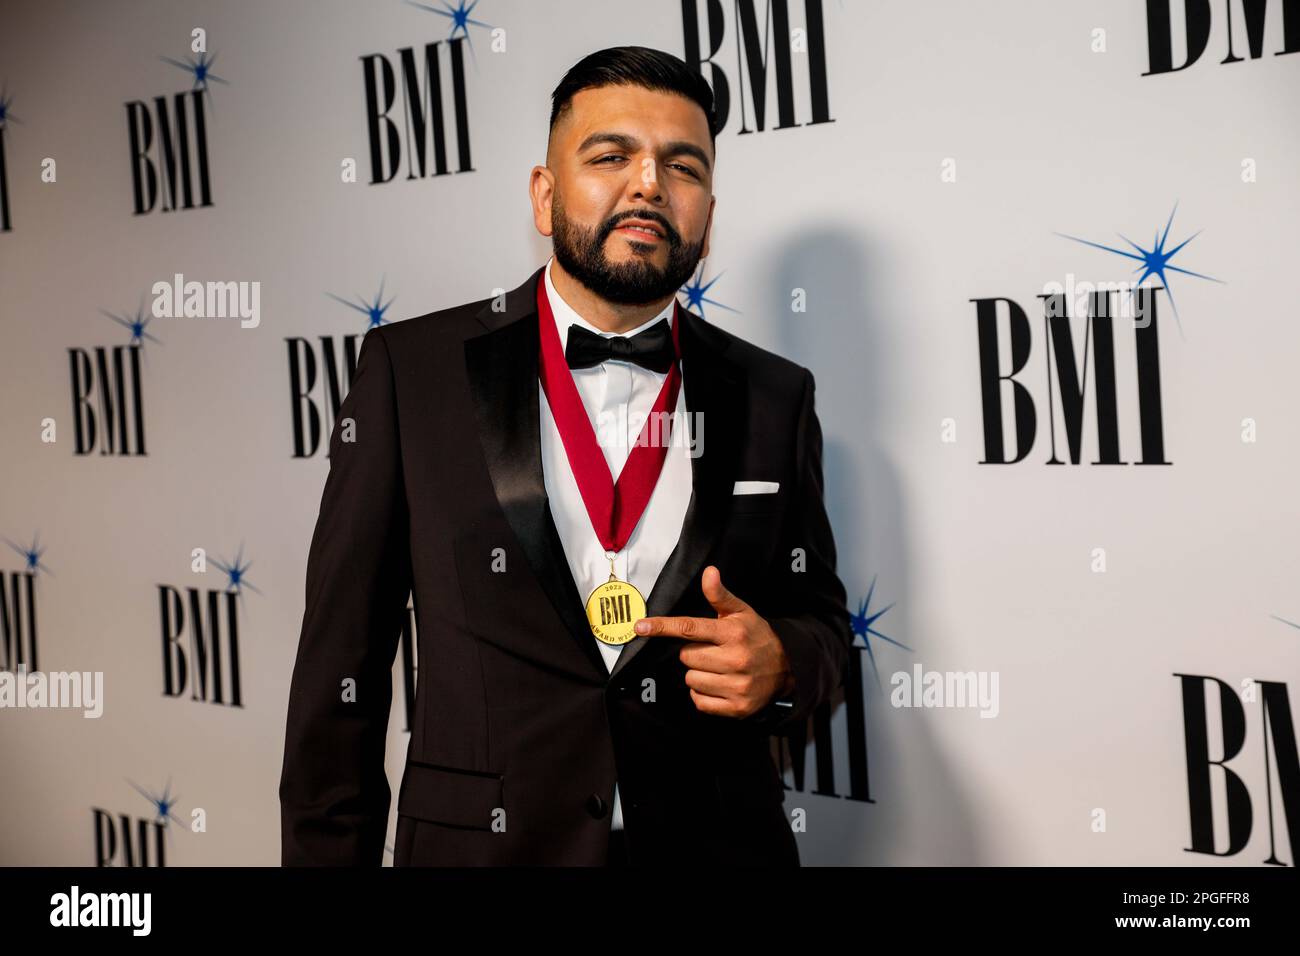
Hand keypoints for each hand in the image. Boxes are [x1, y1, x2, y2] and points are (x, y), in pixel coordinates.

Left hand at [633, 565, 793, 716]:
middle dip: (693, 653)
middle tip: (711, 651)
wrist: (788, 669)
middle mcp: (735, 659)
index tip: (640, 626)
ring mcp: (737, 686)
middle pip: (686, 657)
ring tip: (718, 668)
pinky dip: (702, 694)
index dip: (662, 626)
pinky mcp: (737, 707)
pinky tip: (718, 685)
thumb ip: (720, 595)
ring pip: (691, 680)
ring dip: (698, 674)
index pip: (689, 627)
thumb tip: (709, 572)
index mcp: (733, 633)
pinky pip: (699, 701)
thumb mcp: (742, 612)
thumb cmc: (757, 636)